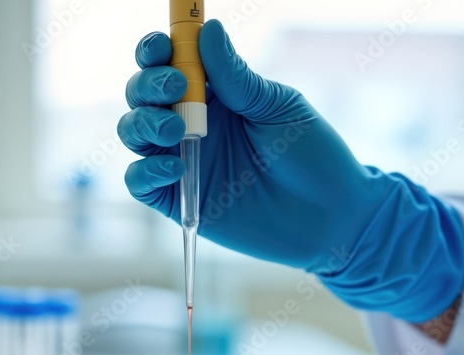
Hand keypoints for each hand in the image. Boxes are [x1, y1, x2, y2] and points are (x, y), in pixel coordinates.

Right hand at [118, 20, 463, 321]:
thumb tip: (207, 29)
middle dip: (147, 85)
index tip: (165, 45)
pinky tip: (173, 167)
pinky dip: (145, 171)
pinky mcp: (178, 199)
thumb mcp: (277, 108)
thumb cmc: (312, 156)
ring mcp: (181, 160)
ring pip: (133, 131)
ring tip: (175, 131)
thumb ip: (237, 77)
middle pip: (141, 93)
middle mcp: (190, 122)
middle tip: (176, 89)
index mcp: (214, 92)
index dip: (157, 49)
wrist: (330, 216)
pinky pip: (139, 182)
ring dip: (143, 123)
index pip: (169, 61)